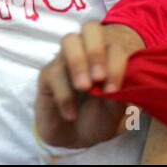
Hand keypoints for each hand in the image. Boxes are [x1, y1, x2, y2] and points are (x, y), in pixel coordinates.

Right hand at [35, 21, 146, 148]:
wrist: (74, 138)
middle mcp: (87, 52)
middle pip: (90, 28)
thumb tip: (116, 84)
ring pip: (69, 41)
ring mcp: (66, 60)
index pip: (114, 47)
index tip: (114, 89)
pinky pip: (54, 73)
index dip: (115, 64)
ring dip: (79, 63)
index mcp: (109, 59)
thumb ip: (119, 96)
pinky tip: (71, 113)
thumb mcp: (115, 112)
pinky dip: (65, 95)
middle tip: (98, 77)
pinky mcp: (47, 74)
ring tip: (84, 88)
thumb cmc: (98, 119)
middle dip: (96, 51)